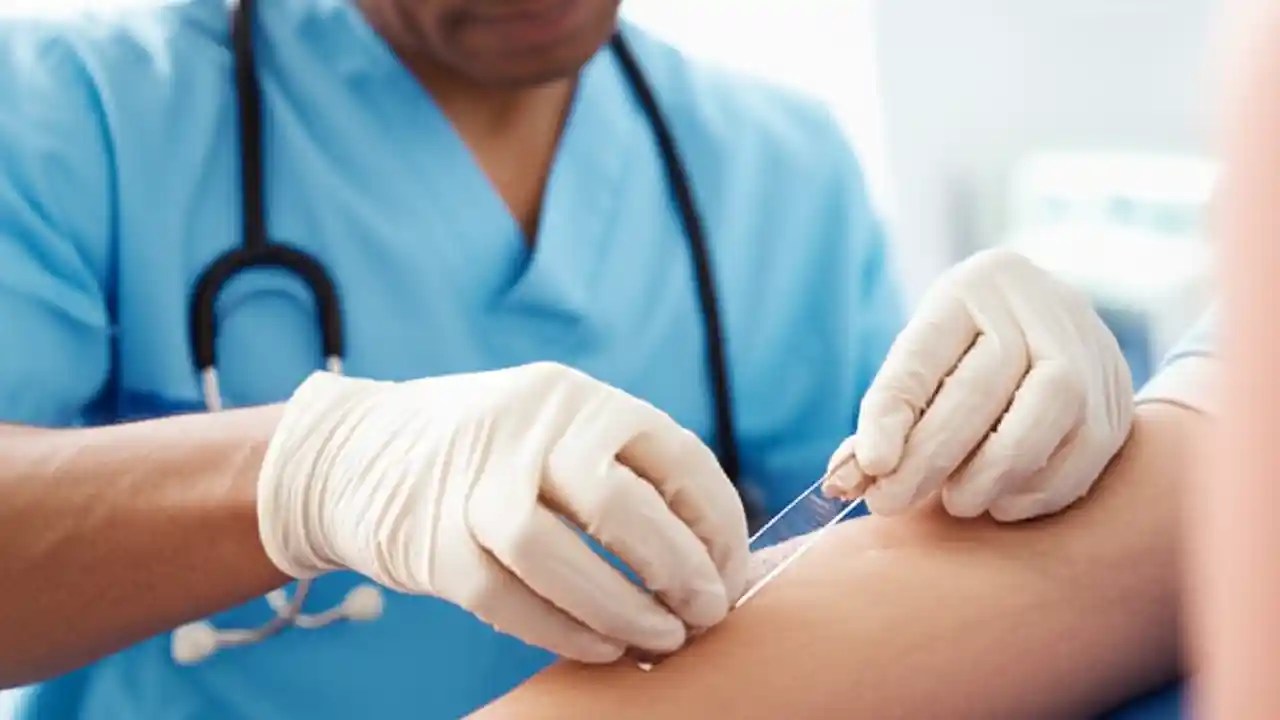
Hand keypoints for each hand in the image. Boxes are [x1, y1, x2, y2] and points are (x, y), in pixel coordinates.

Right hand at [256, 362, 748, 662]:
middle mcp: (527, 430)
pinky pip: (507, 598)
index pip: (674, 455)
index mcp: (576, 399)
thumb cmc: (485, 452)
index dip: (716, 523)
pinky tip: (601, 647)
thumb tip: (709, 554)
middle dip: (679, 571)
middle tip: (705, 614)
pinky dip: (563, 631)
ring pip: (560, 556)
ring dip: (623, 610)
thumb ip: (618, 469)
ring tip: (660, 640)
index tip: (732, 571)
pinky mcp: (430, 541)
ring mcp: (472, 483)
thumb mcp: (553, 425)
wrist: (352, 451)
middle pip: (621, 507)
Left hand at [824, 248, 1133, 521]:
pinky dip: (1036, 490)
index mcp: (972, 288)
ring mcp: (1088, 347)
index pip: (922, 355)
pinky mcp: (1119, 396)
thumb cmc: (967, 355)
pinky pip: (1083, 454)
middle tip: (891, 502)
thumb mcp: (922, 364)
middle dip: (930, 457)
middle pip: (981, 388)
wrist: (1055, 325)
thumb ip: (887, 419)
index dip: (891, 416)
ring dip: (991, 475)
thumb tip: (844, 482)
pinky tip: (1001, 502)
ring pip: (1044, 416)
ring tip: (954, 502)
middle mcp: (1036, 305)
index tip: (869, 467)